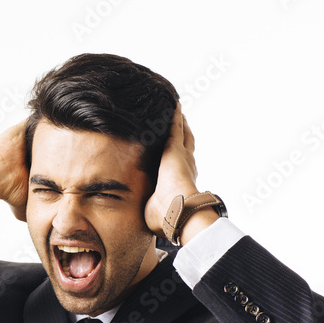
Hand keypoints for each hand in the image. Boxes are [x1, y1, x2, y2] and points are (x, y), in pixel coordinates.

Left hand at [144, 102, 208, 238]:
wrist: (179, 212)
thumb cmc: (167, 218)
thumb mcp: (152, 211)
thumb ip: (147, 207)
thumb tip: (138, 216)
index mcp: (180, 181)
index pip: (179, 164)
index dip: (178, 156)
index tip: (175, 150)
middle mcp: (185, 166)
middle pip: (183, 144)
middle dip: (181, 134)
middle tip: (178, 122)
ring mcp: (182, 156)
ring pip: (181, 134)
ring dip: (179, 123)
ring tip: (176, 110)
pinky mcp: (176, 149)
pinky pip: (175, 127)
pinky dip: (175, 116)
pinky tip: (174, 104)